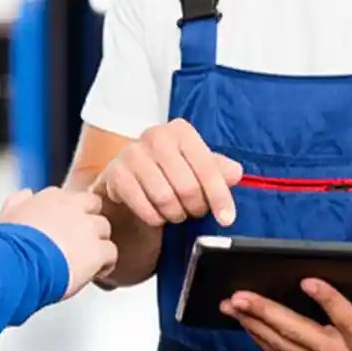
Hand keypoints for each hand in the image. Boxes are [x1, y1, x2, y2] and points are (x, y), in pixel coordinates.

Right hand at [0, 187, 117, 299]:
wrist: (15, 264)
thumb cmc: (9, 245)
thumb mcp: (7, 215)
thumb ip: (19, 202)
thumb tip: (24, 196)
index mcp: (51, 198)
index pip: (72, 198)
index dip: (72, 213)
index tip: (67, 226)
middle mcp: (72, 207)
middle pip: (94, 207)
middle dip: (90, 223)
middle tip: (82, 241)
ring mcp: (87, 227)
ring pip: (105, 229)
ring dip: (98, 243)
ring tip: (88, 259)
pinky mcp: (97, 250)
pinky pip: (111, 253)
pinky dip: (106, 264)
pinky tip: (96, 272)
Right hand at [94, 119, 242, 227]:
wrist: (128, 177)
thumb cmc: (169, 170)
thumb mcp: (196, 166)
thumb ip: (218, 169)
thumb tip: (235, 173)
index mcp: (181, 131)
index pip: (207, 168)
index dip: (219, 197)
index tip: (227, 219)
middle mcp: (156, 136)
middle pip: (187, 187)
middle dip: (195, 207)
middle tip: (194, 210)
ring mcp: (133, 153)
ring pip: (165, 199)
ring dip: (175, 214)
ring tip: (176, 211)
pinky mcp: (116, 174)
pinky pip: (144, 207)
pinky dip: (155, 218)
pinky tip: (157, 214)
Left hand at [221, 278, 351, 350]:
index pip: (347, 319)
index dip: (329, 300)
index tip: (308, 280)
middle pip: (301, 333)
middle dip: (269, 313)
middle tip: (241, 295)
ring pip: (284, 346)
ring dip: (255, 324)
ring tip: (231, 304)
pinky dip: (260, 338)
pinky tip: (244, 321)